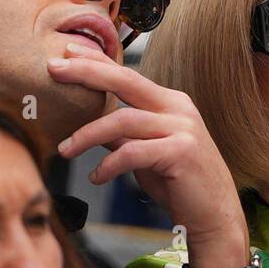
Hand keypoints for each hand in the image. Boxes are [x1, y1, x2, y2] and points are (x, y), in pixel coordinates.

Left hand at [48, 42, 249, 261]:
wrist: (214, 216)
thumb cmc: (179, 184)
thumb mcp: (146, 153)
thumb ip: (123, 136)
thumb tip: (89, 125)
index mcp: (170, 103)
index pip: (128, 73)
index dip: (97, 60)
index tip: (66, 51)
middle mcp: (178, 108)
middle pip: (126, 80)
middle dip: (87, 72)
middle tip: (54, 69)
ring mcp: (183, 128)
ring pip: (123, 120)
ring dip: (87, 134)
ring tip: (65, 150)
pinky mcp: (182, 153)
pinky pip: (133, 153)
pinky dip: (109, 165)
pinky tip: (96, 177)